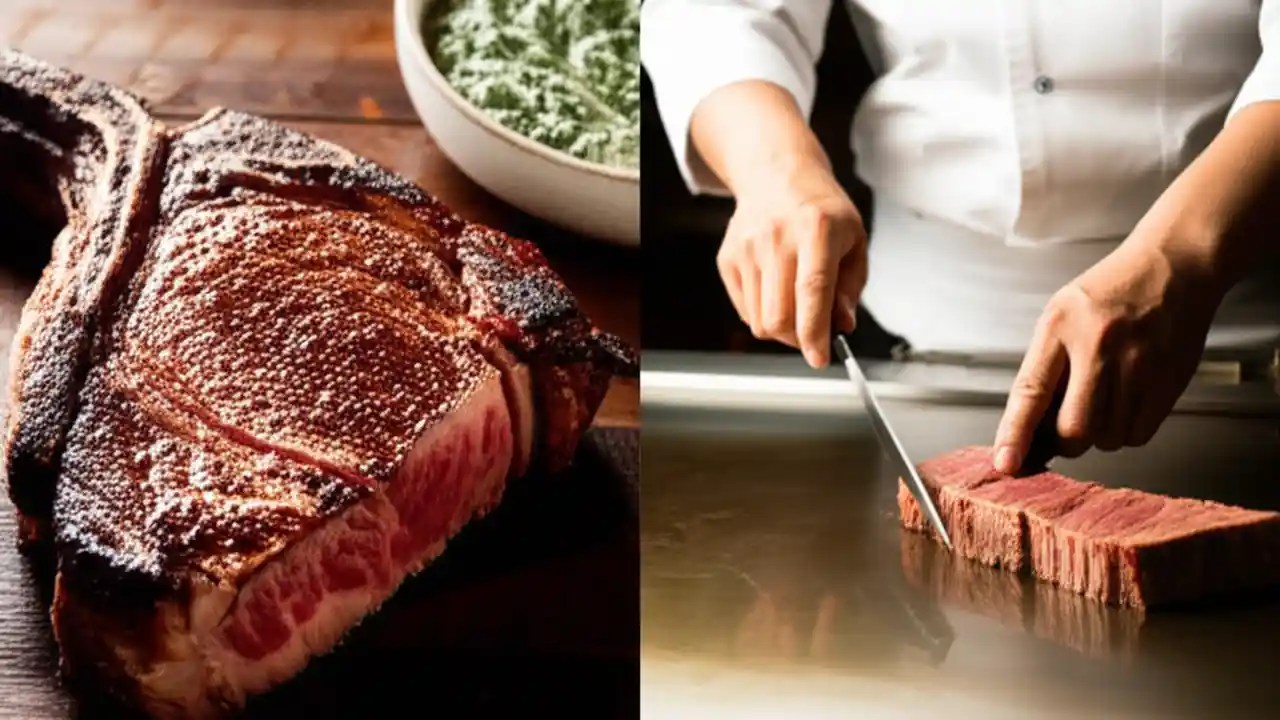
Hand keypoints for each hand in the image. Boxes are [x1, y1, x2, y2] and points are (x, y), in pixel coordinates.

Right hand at [716, 168, 867, 367]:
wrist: (776, 177)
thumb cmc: (821, 211)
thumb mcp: (854, 240)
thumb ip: (851, 286)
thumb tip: (840, 325)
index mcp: (816, 229)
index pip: (812, 290)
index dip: (815, 331)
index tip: (820, 358)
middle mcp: (777, 238)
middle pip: (779, 316)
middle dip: (798, 340)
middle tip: (813, 335)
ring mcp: (747, 249)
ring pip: (759, 321)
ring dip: (782, 330)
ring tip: (797, 310)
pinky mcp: (728, 259)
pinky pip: (744, 311)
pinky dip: (763, 315)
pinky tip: (776, 292)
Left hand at [993, 239, 1225, 473]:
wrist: (1173, 267)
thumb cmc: (1110, 293)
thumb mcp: (1061, 316)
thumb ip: (1044, 368)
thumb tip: (1027, 428)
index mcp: (1060, 326)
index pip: (1031, 392)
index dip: (1015, 434)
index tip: (1006, 464)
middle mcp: (1099, 345)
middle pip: (1074, 429)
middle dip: (1064, 442)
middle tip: (1065, 428)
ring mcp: (1138, 364)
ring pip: (1108, 438)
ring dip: (1098, 436)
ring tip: (1102, 400)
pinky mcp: (1169, 380)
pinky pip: (1139, 434)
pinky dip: (1126, 432)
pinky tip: (1126, 403)